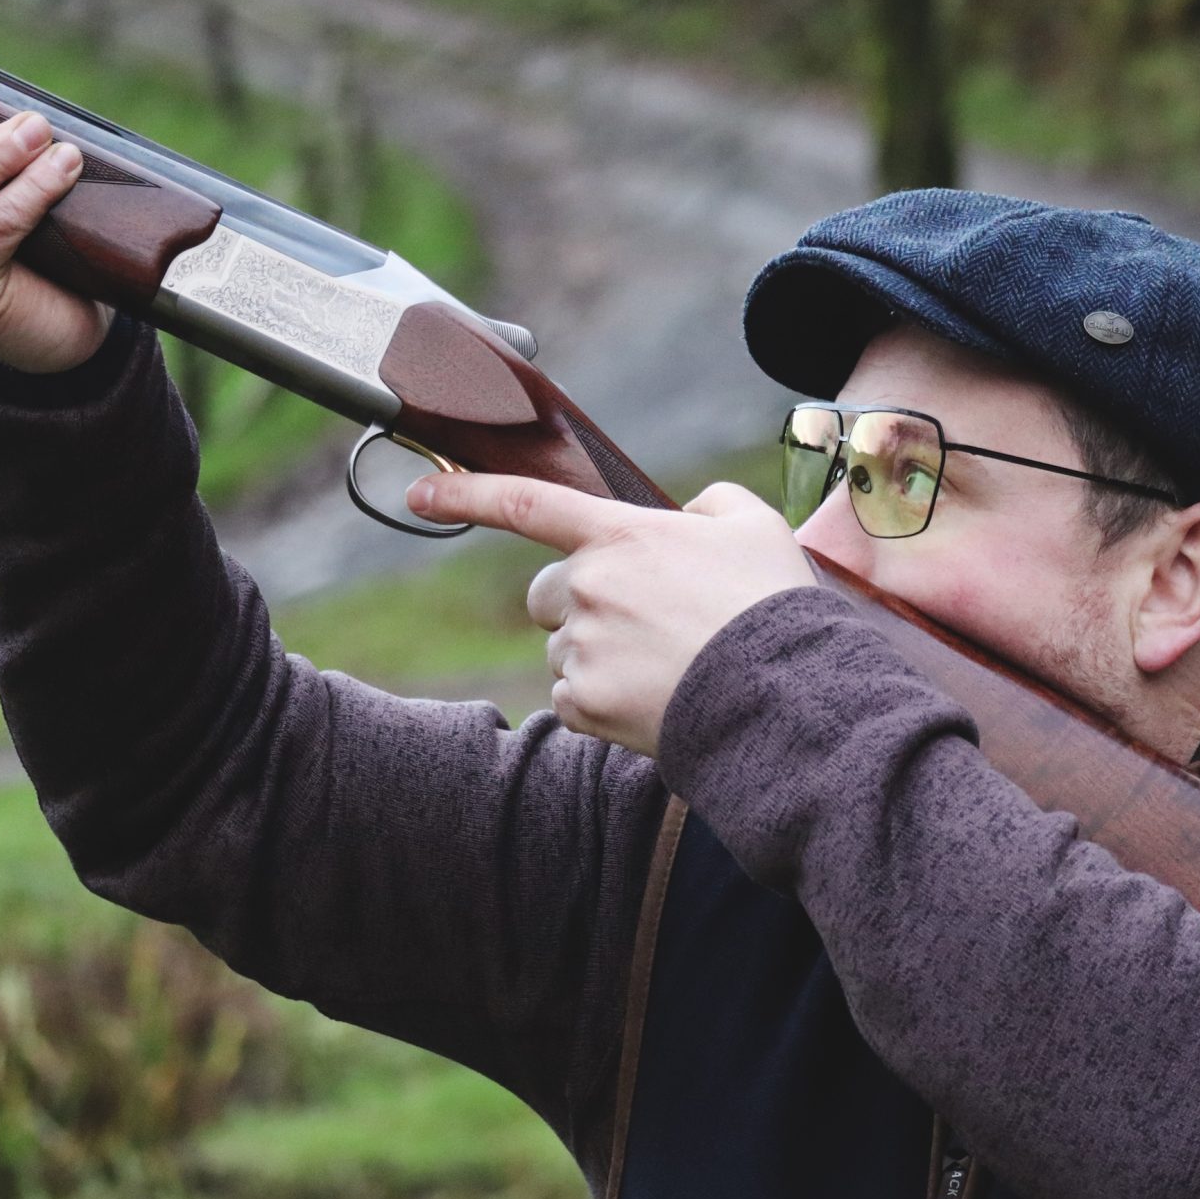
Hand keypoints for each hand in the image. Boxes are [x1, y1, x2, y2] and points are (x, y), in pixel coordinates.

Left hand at [409, 474, 815, 755]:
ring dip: (598, 657)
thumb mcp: (755, 526)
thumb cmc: (773, 606)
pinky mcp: (583, 702)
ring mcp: (581, 647)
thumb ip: (711, 504)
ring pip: (563, 650)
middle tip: (642, 625)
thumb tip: (687, 516)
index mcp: (620, 535)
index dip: (464, 494)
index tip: (416, 495)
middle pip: (546, 594)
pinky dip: (604, 703)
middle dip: (579, 606)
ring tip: (666, 667)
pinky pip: (572, 699)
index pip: (525, 503)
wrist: (783, 694)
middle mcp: (588, 587)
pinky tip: (655, 699)